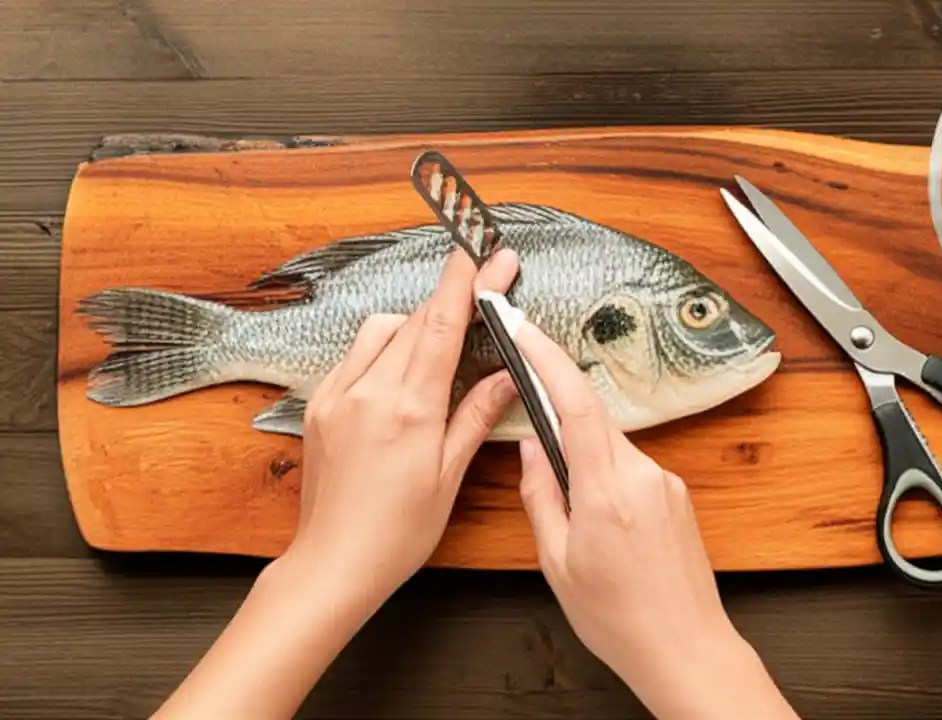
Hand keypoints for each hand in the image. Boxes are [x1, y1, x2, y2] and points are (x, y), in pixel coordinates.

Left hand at [287, 247, 520, 597]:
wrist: (332, 564)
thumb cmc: (397, 532)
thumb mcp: (449, 476)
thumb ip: (477, 416)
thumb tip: (509, 374)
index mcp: (408, 408)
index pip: (442, 325)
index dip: (468, 282)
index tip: (488, 253)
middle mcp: (368, 391)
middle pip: (415, 320)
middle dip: (450, 302)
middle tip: (483, 294)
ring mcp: (337, 395)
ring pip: (382, 331)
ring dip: (414, 326)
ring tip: (440, 351)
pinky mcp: (318, 405)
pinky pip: (354, 356)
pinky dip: (383, 350)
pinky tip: (400, 376)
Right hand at [512, 321, 798, 719]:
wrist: (684, 648)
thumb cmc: (620, 619)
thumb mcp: (557, 562)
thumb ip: (541, 496)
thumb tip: (532, 450)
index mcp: (606, 493)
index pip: (577, 405)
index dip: (548, 359)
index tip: (525, 330)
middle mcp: (644, 477)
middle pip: (593, 424)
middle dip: (562, 430)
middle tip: (542, 463)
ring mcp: (667, 483)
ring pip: (612, 449)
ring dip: (587, 466)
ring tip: (582, 526)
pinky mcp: (678, 495)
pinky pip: (633, 469)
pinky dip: (609, 482)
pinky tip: (608, 531)